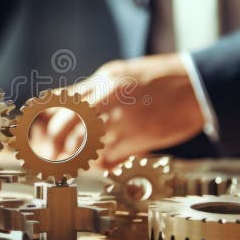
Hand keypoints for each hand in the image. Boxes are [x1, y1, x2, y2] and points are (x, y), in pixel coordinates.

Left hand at [43, 53, 204, 167]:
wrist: (198, 86)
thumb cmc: (160, 79)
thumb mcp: (121, 74)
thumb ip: (93, 90)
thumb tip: (65, 107)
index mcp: (102, 81)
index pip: (60, 101)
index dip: (46, 121)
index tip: (41, 135)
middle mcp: (108, 98)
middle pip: (64, 126)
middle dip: (54, 145)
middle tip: (52, 157)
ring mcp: (123, 120)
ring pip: (84, 146)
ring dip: (78, 158)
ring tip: (80, 162)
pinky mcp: (138, 139)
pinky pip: (108, 159)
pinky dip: (102, 165)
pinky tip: (104, 164)